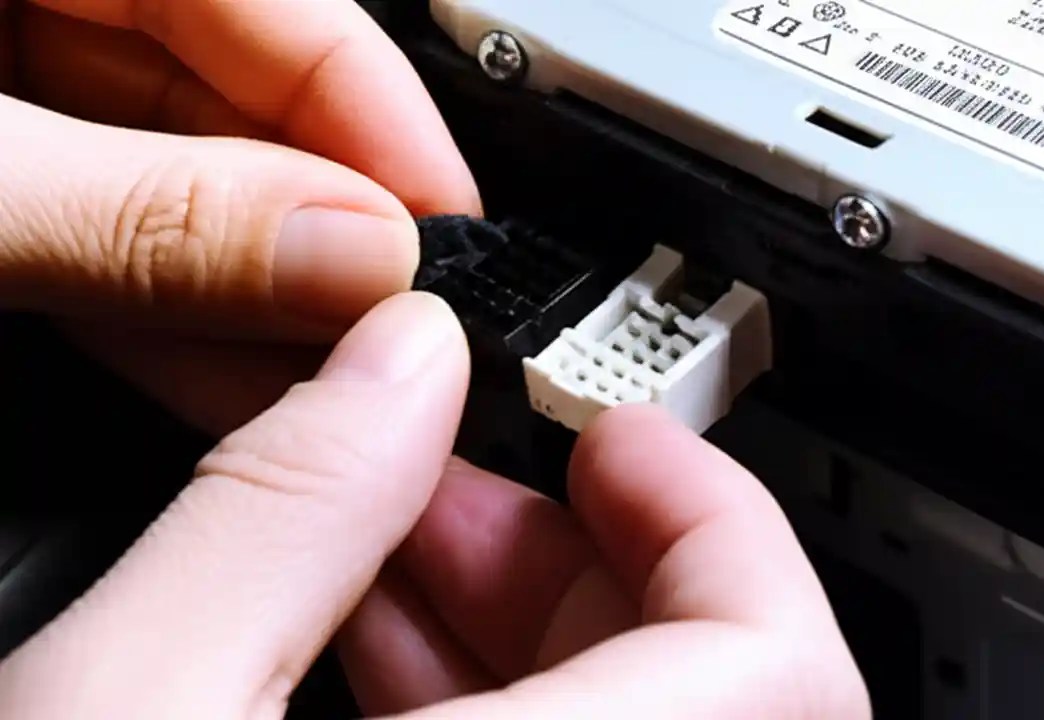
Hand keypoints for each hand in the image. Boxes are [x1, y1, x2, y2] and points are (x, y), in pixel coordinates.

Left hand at [0, 0, 478, 433]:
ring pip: (174, 178)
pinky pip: (99, 230)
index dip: (379, 112)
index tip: (441, 232)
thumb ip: (151, 219)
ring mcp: (2, 87)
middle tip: (384, 327)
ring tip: (321, 381)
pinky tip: (227, 373)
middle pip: (236, 95)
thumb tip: (355, 258)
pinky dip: (159, 307)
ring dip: (251, 294)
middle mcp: (28, 4)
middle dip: (316, 227)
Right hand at [0, 292, 870, 719]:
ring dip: (520, 636)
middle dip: (573, 560)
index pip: (778, 671)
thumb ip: (281, 512)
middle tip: (454, 481)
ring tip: (387, 553)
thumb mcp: (118, 715)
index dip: (712, 519)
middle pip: (704, 700)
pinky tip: (370, 670)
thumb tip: (393, 368)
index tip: (616, 439)